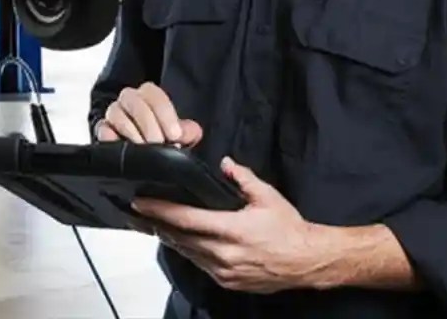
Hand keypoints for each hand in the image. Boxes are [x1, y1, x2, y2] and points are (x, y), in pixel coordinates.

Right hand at [95, 82, 201, 145]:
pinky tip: (122, 146)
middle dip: (149, 124)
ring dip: (132, 132)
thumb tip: (191, 131)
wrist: (144, 160)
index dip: (165, 113)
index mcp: (148, 96)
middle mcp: (129, 101)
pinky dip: (111, 137)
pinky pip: (102, 129)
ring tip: (144, 149)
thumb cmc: (162, 141)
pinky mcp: (102, 131)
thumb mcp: (177, 136)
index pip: (154, 94)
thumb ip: (186, 132)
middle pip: (134, 101)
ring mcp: (113, 114)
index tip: (174, 135)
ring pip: (116, 113)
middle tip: (159, 144)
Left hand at [131, 157, 337, 293]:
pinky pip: (199, 264)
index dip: (159, 211)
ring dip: (169, 238)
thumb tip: (225, 164)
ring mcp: (224, 271)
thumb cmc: (290, 230)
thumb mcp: (268, 197)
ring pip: (187, 253)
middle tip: (138, 212)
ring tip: (153, 223)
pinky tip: (180, 241)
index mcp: (232, 230)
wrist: (308, 261)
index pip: (185, 219)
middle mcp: (224, 254)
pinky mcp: (227, 281)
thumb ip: (243, 178)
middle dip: (157, 223)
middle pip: (179, 238)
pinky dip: (187, 251)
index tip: (141, 203)